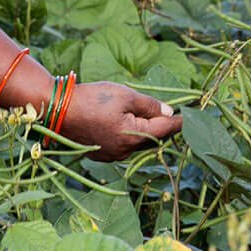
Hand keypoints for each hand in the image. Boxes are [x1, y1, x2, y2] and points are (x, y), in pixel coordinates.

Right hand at [58, 82, 182, 161]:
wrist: (58, 110)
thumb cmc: (93, 99)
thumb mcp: (125, 95)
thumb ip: (150, 105)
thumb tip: (170, 112)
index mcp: (134, 137)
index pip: (165, 129)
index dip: (179, 121)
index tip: (191, 116)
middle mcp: (125, 151)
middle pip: (152, 138)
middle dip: (161, 125)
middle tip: (169, 111)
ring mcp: (112, 155)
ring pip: (137, 142)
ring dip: (143, 130)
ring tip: (142, 113)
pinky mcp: (101, 154)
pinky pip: (122, 145)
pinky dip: (127, 134)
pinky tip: (123, 121)